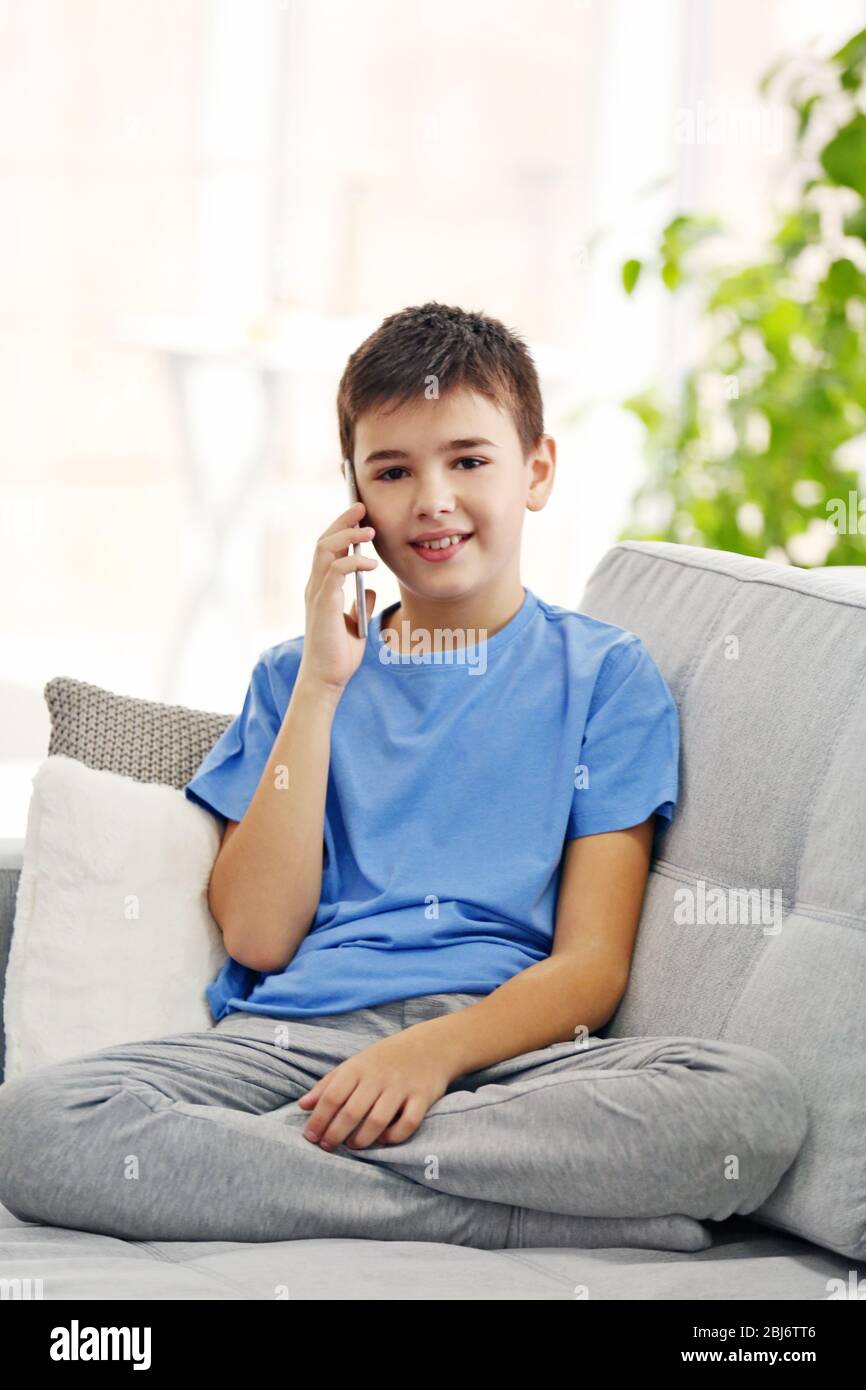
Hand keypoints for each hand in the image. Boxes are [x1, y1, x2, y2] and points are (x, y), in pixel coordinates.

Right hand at [297, 499, 378, 695]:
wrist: (327, 679)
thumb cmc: (338, 655)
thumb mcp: (355, 624)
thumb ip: (358, 604)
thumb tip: (369, 590)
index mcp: (321, 589)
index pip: (326, 548)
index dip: (341, 528)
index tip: (359, 515)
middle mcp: (314, 586)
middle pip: (323, 541)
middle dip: (342, 521)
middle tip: (362, 507)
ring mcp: (316, 594)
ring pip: (325, 550)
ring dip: (347, 535)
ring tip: (369, 530)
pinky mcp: (323, 604)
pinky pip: (335, 571)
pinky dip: (353, 561)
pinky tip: (371, 563)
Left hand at [297, 1026, 454, 1151]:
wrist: (430, 1046)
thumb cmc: (384, 1059)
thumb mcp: (354, 1064)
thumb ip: (328, 1084)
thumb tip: (302, 1105)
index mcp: (358, 1067)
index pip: (332, 1096)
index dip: (318, 1119)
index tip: (310, 1137)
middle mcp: (379, 1077)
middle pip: (352, 1111)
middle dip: (335, 1134)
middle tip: (327, 1146)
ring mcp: (402, 1087)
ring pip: (377, 1120)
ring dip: (361, 1139)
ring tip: (352, 1145)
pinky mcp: (423, 1097)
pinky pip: (408, 1123)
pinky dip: (394, 1136)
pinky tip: (383, 1139)